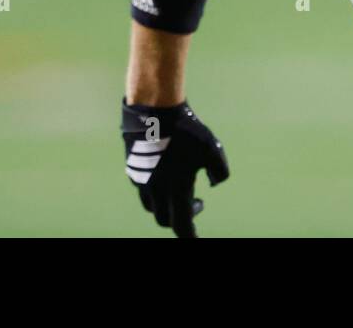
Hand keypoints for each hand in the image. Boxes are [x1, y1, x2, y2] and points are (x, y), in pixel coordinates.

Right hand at [121, 99, 229, 236]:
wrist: (155, 112)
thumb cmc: (187, 132)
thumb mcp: (213, 150)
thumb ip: (219, 171)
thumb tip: (215, 183)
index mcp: (175, 191)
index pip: (181, 224)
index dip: (189, 235)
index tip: (194, 239)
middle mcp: (155, 191)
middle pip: (164, 219)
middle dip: (179, 219)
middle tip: (196, 205)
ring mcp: (141, 181)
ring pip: (151, 206)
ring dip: (165, 206)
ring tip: (179, 192)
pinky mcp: (133, 169)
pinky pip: (143, 189)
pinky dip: (155, 191)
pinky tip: (165, 177)